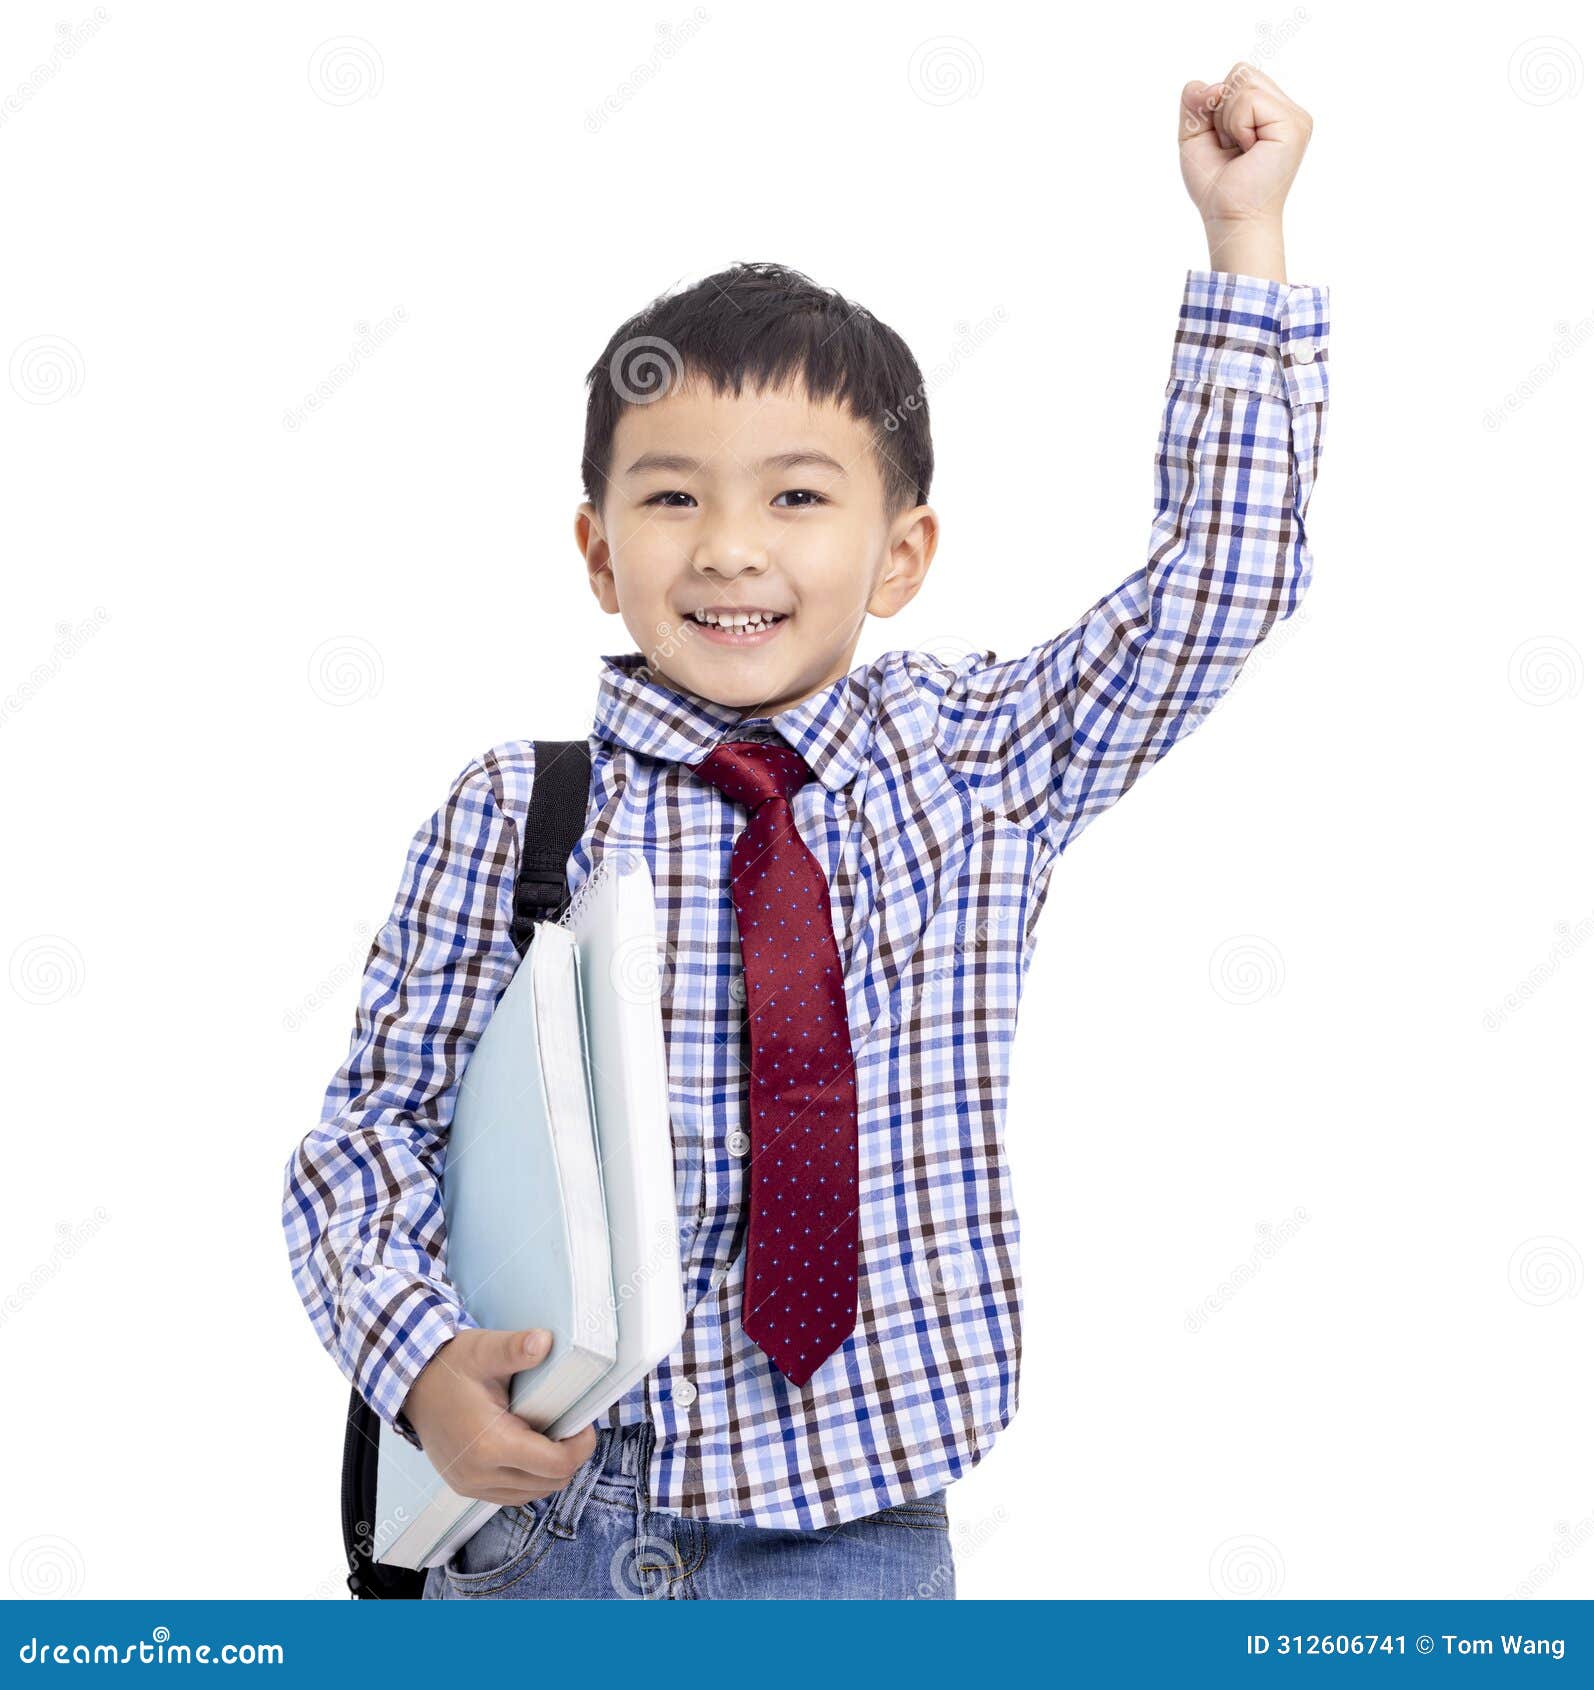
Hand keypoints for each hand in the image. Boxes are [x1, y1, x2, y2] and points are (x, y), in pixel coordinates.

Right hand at [400, 1327, 597, 1505]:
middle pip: (549, 1484)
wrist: (412, 1385)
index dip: (581, 1446)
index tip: (585, 1422)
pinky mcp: (466, 1487)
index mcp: (490, 1445)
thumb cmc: (449, 1367)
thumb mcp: (484, 1350)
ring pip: (532, 1494)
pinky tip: (531, 1448)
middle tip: (571, 1425)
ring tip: (551, 1435)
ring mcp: (471, 1486)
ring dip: (550, 1470)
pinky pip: (512, 1495)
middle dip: (569, 1456)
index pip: (556, 1465)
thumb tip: (544, 1341)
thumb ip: (515, 1348)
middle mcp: (480, 1475)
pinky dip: (529, 1478)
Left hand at [1178, 64, 1312, 280]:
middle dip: (1222, 110)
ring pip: (1244, 80)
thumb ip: (1193, 104)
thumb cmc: (1217, 186)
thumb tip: (1204, 83)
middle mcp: (1286, 109)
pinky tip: (1249, 150)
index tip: (1225, 142)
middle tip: (1233, 147)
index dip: (1215, 105)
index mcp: (1269, 110)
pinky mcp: (1294, 124)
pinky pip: (1249, 99)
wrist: (1231, 218)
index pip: (1237, 75)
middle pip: (1241, 71)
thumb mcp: (1194, 137)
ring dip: (1228, 119)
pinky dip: (1237, 125)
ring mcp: (1294, 116)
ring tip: (1241, 149)